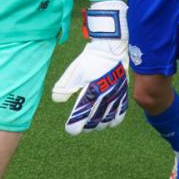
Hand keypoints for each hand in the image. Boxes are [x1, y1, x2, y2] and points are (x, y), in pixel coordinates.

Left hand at [50, 0, 129, 134]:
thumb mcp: (74, 71)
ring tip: (92, 125)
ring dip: (99, 125)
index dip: (76, 125)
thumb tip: (55, 99)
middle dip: (87, 126)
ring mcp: (116, 96)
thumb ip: (65, 86)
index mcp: (91, 90)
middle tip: (80, 127)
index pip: (82, 114)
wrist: (110, 47)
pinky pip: (121, 113)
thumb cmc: (90, 59)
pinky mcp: (123, 94)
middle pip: (95, 120)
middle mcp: (105, 95)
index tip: (70, 130)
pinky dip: (114, 120)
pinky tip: (109, 122)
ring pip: (108, 119)